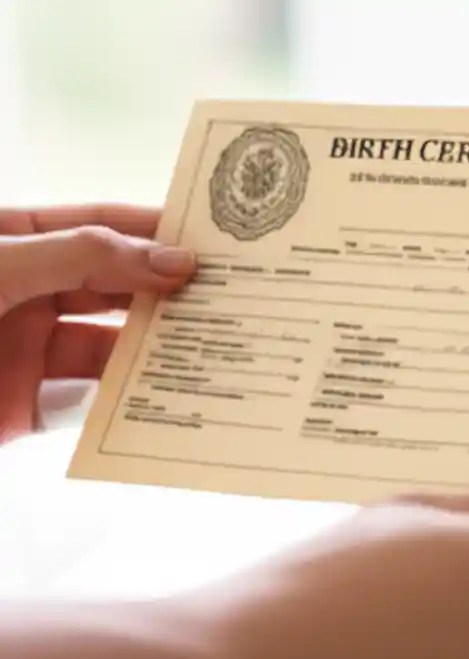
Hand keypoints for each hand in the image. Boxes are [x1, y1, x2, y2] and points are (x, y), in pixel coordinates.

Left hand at [0, 205, 194, 442]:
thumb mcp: (0, 265)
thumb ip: (84, 258)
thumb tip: (173, 261)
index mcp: (18, 243)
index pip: (99, 226)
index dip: (155, 231)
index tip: (215, 241)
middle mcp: (30, 292)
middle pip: (116, 287)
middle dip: (169, 291)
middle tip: (230, 295)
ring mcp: (31, 349)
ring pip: (112, 345)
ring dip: (156, 347)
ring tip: (214, 346)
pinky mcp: (30, 405)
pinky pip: (92, 402)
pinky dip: (129, 401)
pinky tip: (171, 394)